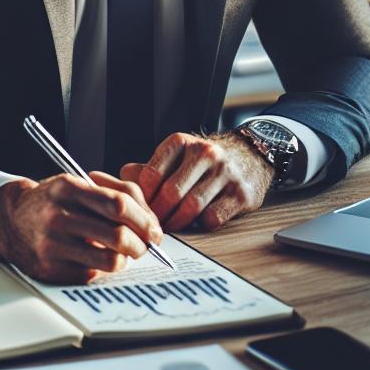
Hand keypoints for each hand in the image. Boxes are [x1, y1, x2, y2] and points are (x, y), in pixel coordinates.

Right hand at [0, 171, 163, 283]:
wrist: (12, 220)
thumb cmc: (57, 200)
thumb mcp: (82, 183)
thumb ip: (120, 193)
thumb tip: (151, 222)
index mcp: (69, 188)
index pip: (119, 205)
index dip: (144, 220)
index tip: (154, 230)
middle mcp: (58, 217)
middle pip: (118, 236)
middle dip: (142, 244)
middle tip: (146, 245)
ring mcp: (52, 246)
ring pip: (110, 261)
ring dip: (127, 259)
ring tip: (126, 253)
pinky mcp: (49, 270)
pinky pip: (93, 275)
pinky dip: (105, 269)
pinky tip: (102, 259)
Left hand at [121, 132, 273, 232]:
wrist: (248, 156)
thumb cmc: (203, 162)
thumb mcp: (176, 157)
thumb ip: (149, 169)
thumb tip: (120, 177)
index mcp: (182, 142)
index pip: (151, 173)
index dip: (142, 198)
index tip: (139, 211)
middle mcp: (205, 153)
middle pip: (171, 192)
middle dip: (158, 214)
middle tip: (152, 227)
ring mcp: (225, 172)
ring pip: (192, 206)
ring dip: (177, 223)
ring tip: (170, 227)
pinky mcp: (240, 193)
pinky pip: (213, 217)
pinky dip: (200, 226)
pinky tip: (195, 224)